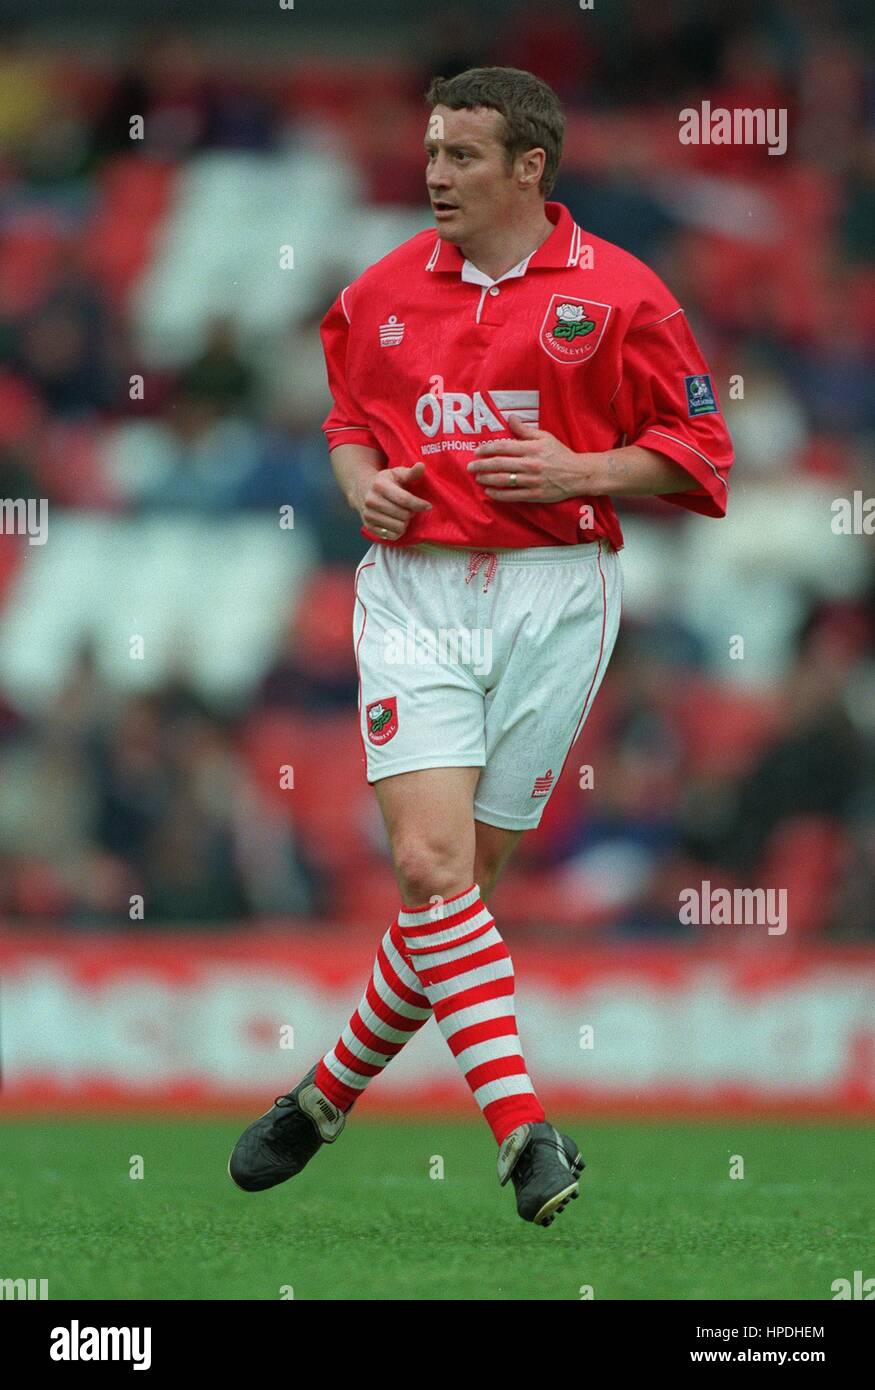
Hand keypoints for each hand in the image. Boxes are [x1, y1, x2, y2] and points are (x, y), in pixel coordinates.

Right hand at [357, 461, 431, 539]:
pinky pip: (392, 536)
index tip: (428, 506)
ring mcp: (368, 515)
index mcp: (379, 485)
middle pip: (403, 515)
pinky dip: (398, 531)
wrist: (362, 490)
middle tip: (410, 508)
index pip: (404, 499)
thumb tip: (421, 466)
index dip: (419, 504)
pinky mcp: (369, 527)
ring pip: (399, 527)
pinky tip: (396, 522)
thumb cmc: (385, 482)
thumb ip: (411, 472)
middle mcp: (371, 501)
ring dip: (405, 522)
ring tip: (402, 515)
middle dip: (411, 512)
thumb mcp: (397, 473)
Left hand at [467, 413, 587, 501]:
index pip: (504, 447)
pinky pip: (512, 495)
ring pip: (504, 480)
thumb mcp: (545, 437)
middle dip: (482, 465)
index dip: (488, 449)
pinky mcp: (535, 495)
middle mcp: (530, 464)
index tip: (477, 451)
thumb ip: (525, 430)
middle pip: (500, 464)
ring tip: (477, 478)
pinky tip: (489, 492)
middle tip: (470, 467)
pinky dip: (499, 494)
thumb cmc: (560, 454)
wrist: (578, 474)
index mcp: (532, 448)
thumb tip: (510, 418)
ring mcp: (532, 481)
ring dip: (487, 479)